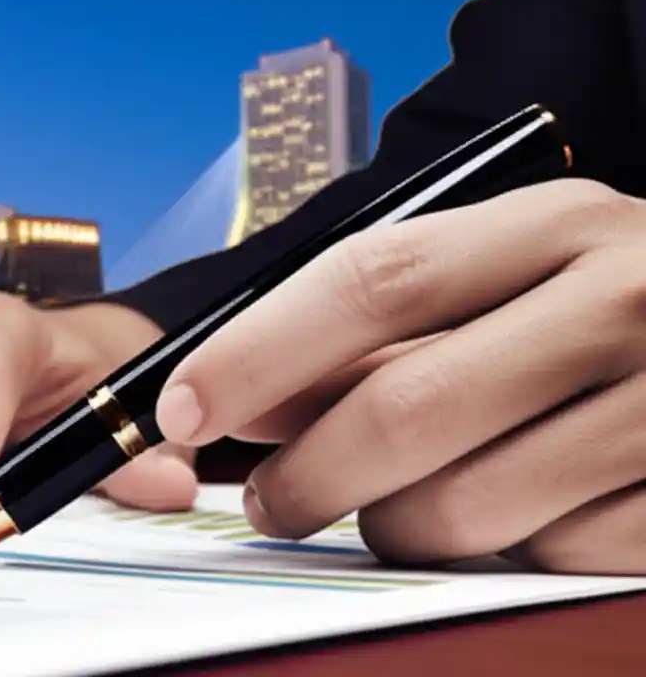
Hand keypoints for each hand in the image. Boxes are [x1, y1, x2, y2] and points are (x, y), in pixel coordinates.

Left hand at [156, 178, 645, 574]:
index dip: (258, 351)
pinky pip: (544, 559)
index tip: (182, 405)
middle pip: (406, 408)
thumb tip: (239, 397)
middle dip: (303, 476)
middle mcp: (625, 300)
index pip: (372, 280)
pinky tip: (514, 510)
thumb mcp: (505, 278)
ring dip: (396, 525)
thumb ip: (376, 331)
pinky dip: (498, 552)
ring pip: (465, 508)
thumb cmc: (599, 303)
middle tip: (266, 501)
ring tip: (399, 502)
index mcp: (555, 224)